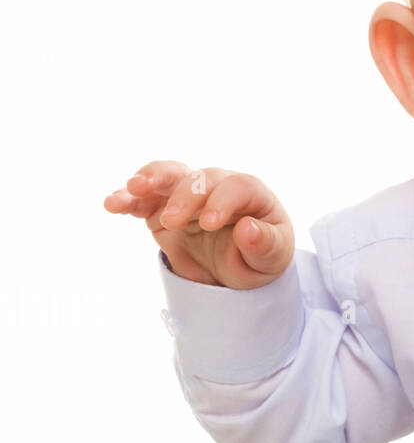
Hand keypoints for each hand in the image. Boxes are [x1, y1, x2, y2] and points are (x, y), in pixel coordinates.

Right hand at [103, 161, 294, 287]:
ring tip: (133, 188)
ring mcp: (189, 195)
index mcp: (252, 194)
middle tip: (173, 221)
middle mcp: (219, 187)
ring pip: (170, 175)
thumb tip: (248, 229)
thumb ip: (264, 244)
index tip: (209, 224)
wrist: (235, 267)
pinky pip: (144, 199)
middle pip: (201, 179)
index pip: (238, 187)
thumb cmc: (258, 256)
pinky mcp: (162, 208)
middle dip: (185, 196)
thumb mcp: (272, 259)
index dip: (222, 201)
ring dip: (151, 178)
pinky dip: (128, 199)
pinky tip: (112, 203)